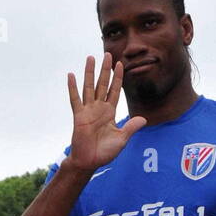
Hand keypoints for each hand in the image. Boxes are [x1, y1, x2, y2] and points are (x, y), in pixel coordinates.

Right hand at [67, 55, 146, 171]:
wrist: (89, 161)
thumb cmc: (104, 152)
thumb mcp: (122, 139)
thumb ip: (130, 128)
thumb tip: (143, 119)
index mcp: (110, 112)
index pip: (115, 91)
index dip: (118, 78)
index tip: (120, 64)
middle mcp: (99, 108)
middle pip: (103, 84)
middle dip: (105, 70)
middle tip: (107, 54)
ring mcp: (88, 111)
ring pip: (89, 87)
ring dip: (89, 73)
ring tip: (90, 58)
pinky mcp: (79, 116)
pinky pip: (75, 99)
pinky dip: (73, 88)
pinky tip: (71, 75)